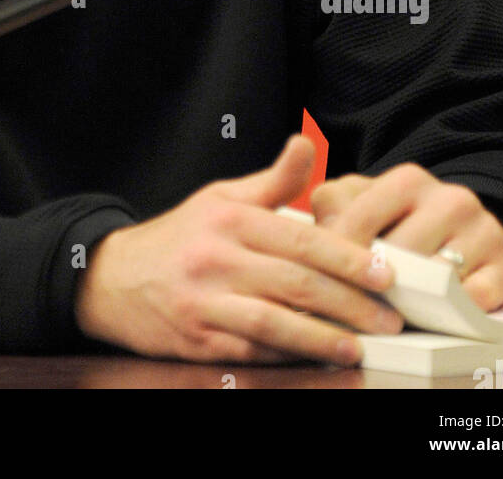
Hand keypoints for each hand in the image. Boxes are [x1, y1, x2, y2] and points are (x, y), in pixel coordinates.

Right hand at [74, 135, 403, 363]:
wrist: (111, 278)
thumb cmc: (179, 237)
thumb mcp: (221, 196)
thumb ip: (273, 180)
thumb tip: (307, 144)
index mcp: (230, 218)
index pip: (301, 238)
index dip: (348, 258)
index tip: (386, 272)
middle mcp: (217, 257)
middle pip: (297, 282)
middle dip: (351, 302)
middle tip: (390, 317)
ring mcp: (205, 300)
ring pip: (277, 321)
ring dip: (325, 337)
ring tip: (362, 346)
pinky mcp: (196, 337)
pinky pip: (251, 348)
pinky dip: (288, 356)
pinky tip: (317, 359)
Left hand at [310, 164, 502, 312]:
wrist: (467, 231)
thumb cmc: (401, 221)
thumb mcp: (364, 201)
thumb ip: (333, 208)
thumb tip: (315, 239)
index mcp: (409, 180)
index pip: (362, 218)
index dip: (336, 254)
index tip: (317, 283)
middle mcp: (451, 199)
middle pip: (401, 252)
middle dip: (370, 285)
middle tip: (347, 312)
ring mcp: (484, 232)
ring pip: (439, 278)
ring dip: (411, 304)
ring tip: (384, 323)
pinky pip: (479, 299)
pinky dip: (455, 316)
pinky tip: (432, 325)